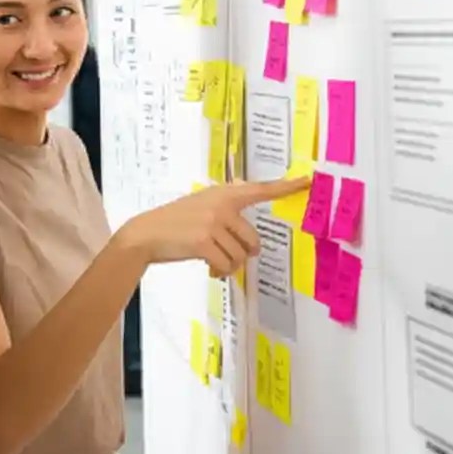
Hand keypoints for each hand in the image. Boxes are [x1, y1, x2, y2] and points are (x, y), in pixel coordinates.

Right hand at [117, 177, 310, 275]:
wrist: (146, 234)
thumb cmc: (174, 222)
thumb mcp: (200, 205)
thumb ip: (224, 210)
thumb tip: (247, 222)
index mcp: (223, 194)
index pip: (260, 189)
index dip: (285, 186)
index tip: (307, 181)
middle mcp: (221, 205)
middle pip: (253, 240)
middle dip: (242, 254)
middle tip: (224, 254)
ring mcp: (213, 223)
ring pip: (239, 256)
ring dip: (228, 265)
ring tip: (211, 260)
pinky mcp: (205, 242)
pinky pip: (226, 265)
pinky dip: (218, 272)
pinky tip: (208, 268)